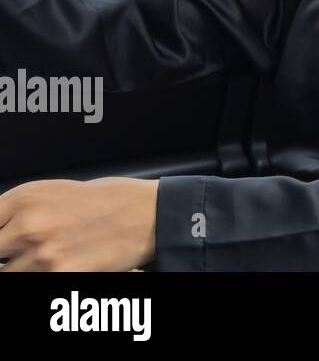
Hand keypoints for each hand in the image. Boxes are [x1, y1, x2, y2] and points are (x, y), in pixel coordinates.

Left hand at [0, 177, 157, 270]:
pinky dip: (43, 274)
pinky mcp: (60, 274)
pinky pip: (32, 281)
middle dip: (5, 253)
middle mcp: (28, 224)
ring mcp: (42, 253)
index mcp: (24, 198)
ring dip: (22, 267)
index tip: (2, 242)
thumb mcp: (56, 191)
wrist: (149, 214)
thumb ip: (20, 209)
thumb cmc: (110, 200)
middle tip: (21, 251)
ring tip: (49, 256)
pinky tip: (62, 263)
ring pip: (8, 273)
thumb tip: (1, 227)